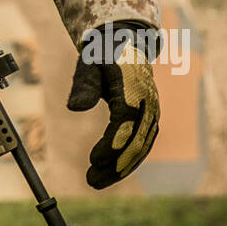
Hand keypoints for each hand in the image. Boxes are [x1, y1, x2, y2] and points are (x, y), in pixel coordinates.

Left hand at [67, 22, 159, 188]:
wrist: (126, 43)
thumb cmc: (103, 53)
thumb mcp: (89, 63)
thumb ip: (83, 84)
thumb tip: (74, 107)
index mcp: (133, 86)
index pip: (126, 120)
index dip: (112, 142)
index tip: (94, 159)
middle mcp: (148, 101)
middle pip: (136, 139)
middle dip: (115, 164)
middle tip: (91, 180)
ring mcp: (152, 111)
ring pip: (141, 146)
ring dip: (121, 167)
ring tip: (96, 181)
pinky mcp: (150, 119)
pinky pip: (142, 144)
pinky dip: (128, 160)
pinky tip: (111, 173)